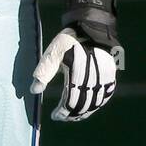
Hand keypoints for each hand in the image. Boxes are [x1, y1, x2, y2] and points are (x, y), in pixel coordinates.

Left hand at [32, 0, 119, 121]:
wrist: (92, 27)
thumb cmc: (69, 40)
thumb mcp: (53, 52)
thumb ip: (44, 71)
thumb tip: (34, 90)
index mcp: (78, 72)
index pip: (71, 100)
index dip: (63, 112)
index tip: (54, 116)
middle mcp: (94, 77)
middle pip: (83, 104)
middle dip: (72, 114)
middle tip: (62, 118)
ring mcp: (105, 78)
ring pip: (95, 103)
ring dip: (84, 112)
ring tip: (73, 116)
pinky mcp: (111, 76)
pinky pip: (105, 96)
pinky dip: (96, 105)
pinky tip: (88, 108)